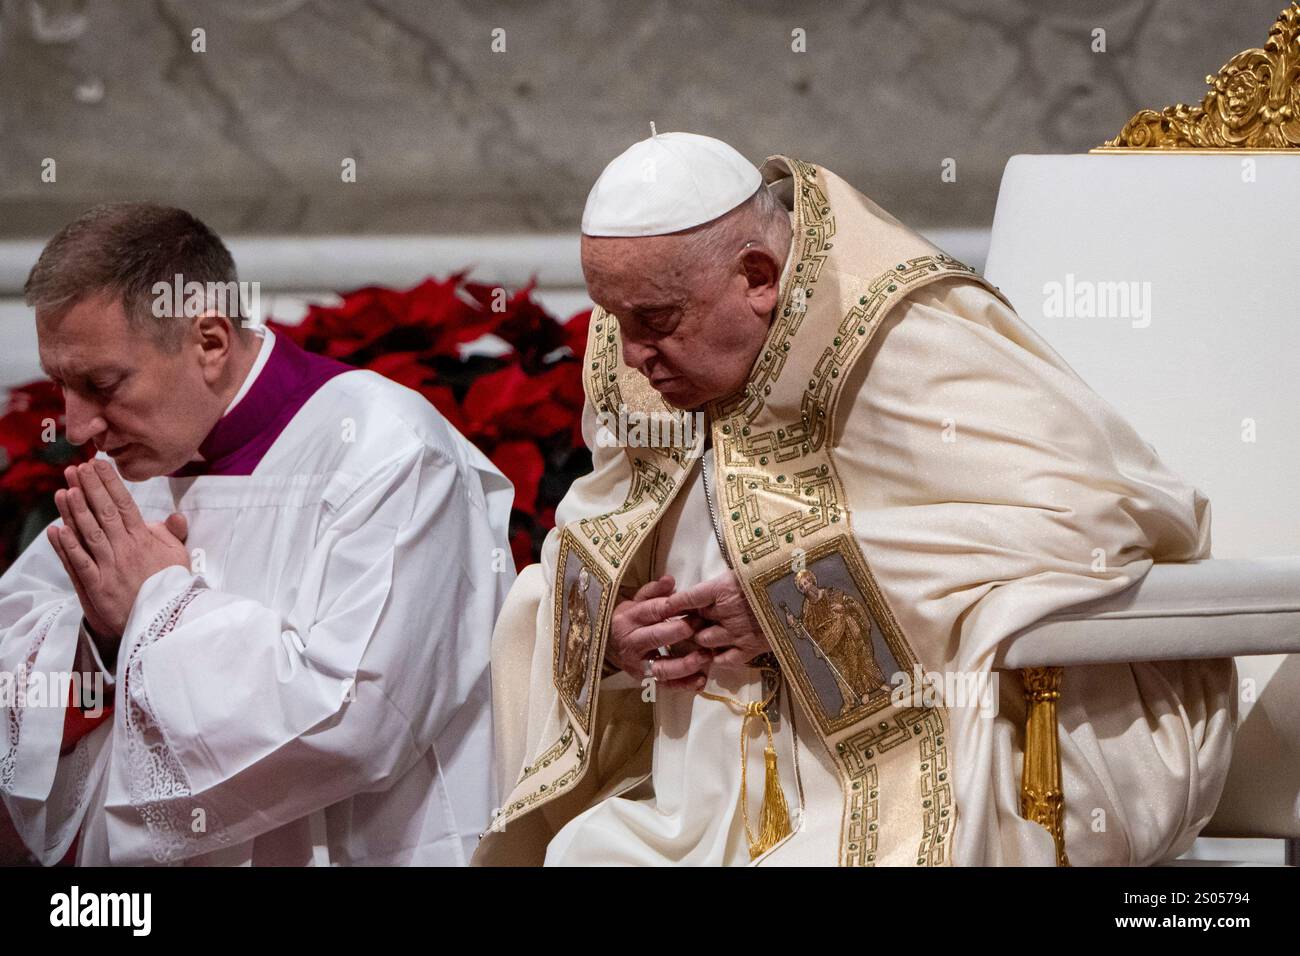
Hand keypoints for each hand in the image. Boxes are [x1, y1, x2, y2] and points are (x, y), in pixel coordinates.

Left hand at [46, 460, 190, 649]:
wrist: (164, 622)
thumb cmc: (170, 588)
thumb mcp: (179, 558)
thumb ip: (173, 534)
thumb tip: (175, 515)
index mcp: (145, 540)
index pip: (125, 504)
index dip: (110, 483)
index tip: (98, 465)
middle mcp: (126, 549)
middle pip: (105, 513)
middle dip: (90, 488)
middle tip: (77, 468)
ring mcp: (110, 567)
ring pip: (90, 533)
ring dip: (76, 511)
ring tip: (65, 489)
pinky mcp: (98, 586)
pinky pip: (80, 563)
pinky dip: (68, 546)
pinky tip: (58, 529)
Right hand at [606, 575, 712, 690]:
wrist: (607, 645)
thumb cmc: (629, 620)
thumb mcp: (636, 601)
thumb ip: (654, 591)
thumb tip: (670, 580)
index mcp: (628, 618)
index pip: (652, 610)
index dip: (675, 607)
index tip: (694, 604)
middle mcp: (631, 642)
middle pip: (656, 637)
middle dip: (681, 631)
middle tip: (701, 625)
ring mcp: (637, 665)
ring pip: (662, 667)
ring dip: (685, 664)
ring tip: (706, 656)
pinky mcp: (645, 680)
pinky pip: (665, 686)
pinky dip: (684, 685)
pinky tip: (701, 680)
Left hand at [660, 569, 770, 667]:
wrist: (806, 595)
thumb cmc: (775, 576)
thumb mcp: (748, 569)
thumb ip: (727, 579)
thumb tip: (709, 585)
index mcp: (723, 589)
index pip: (689, 597)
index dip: (673, 603)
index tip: (661, 607)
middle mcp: (726, 612)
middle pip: (694, 620)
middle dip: (690, 621)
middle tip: (691, 619)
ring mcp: (737, 633)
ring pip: (704, 640)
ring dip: (702, 638)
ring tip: (706, 633)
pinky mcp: (750, 649)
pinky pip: (724, 659)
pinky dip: (718, 657)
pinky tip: (720, 651)